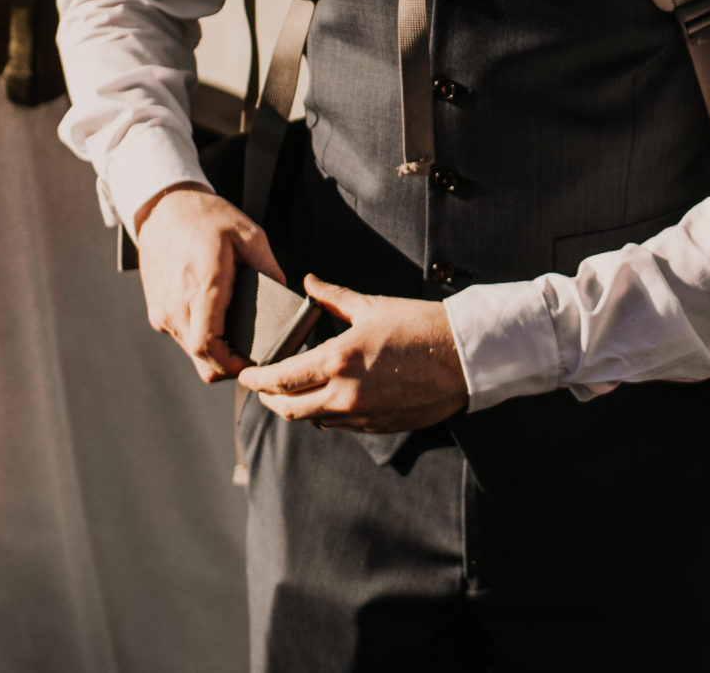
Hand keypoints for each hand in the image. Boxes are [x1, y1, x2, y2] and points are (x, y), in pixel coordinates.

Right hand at [134, 184, 284, 382]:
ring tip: (237, 336)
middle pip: (202, 359)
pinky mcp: (156, 311)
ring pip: (191, 352)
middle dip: (229, 364)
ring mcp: (162, 311)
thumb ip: (269, 267)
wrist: (162, 207)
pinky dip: (200, 338)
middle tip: (253, 354)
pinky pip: (182, 337)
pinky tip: (217, 320)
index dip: (232, 365)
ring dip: (214, 352)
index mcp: (201, 287)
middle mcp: (176, 306)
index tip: (253, 364)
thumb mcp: (248, 234)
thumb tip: (286, 295)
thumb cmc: (206, 217)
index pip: (208, 348)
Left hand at [239, 277, 468, 434]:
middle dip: (270, 400)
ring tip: (295, 390)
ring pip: (314, 420)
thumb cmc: (420, 325)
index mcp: (338, 361)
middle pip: (289, 409)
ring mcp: (362, 416)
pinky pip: (341, 426)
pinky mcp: (380, 426)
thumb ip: (333, 297)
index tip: (246, 375)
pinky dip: (327, 414)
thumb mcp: (372, 306)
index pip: (280, 379)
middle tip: (262, 388)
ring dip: (298, 407)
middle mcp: (345, 395)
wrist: (463, 356)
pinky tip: (330, 397)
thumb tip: (308, 282)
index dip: (256, 380)